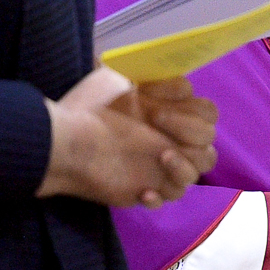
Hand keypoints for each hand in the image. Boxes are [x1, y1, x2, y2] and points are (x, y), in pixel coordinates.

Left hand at [38, 67, 218, 208]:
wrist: (60, 140)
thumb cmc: (88, 107)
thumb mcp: (116, 78)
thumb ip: (149, 73)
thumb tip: (172, 71)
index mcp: (170, 115)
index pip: (208, 115)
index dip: (194, 109)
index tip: (160, 99)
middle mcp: (170, 141)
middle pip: (208, 144)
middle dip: (191, 132)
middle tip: (158, 121)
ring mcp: (160, 168)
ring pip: (197, 173)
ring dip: (185, 167)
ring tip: (162, 157)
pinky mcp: (146, 190)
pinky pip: (169, 198)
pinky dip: (160, 194)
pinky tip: (143, 190)